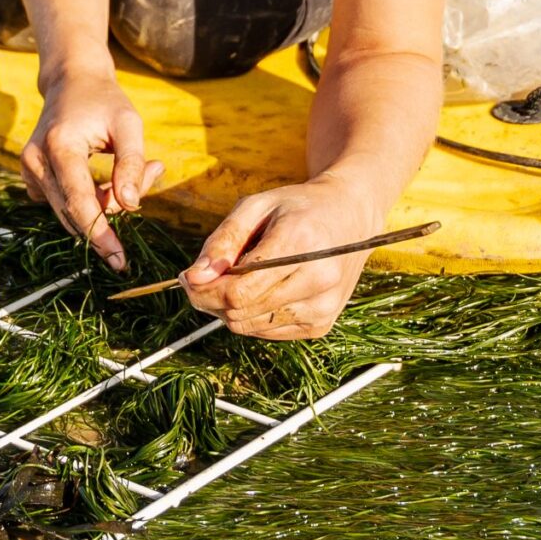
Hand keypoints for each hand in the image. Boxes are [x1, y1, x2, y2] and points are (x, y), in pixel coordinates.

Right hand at [19, 67, 162, 271]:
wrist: (71, 82)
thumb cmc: (104, 102)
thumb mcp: (129, 124)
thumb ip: (131, 163)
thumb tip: (130, 207)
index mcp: (60, 145)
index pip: (80, 202)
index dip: (100, 234)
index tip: (119, 260)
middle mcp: (35, 160)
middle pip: (75, 211)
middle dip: (110, 211)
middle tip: (144, 174)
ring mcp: (28, 170)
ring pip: (68, 211)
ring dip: (100, 204)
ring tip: (125, 172)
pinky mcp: (30, 177)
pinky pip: (62, 204)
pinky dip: (85, 200)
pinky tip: (99, 175)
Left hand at [180, 178, 382, 339]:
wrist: (351, 217)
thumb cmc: (297, 207)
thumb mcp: (256, 206)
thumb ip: (222, 240)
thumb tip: (194, 278)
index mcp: (301, 243)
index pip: (238, 291)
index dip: (204, 289)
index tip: (189, 276)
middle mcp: (318, 280)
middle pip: (240, 312)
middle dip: (212, 298)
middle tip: (207, 276)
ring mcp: (323, 306)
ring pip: (249, 326)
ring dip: (230, 308)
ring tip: (237, 279)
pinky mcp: (322, 324)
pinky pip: (267, 333)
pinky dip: (252, 316)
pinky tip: (260, 290)